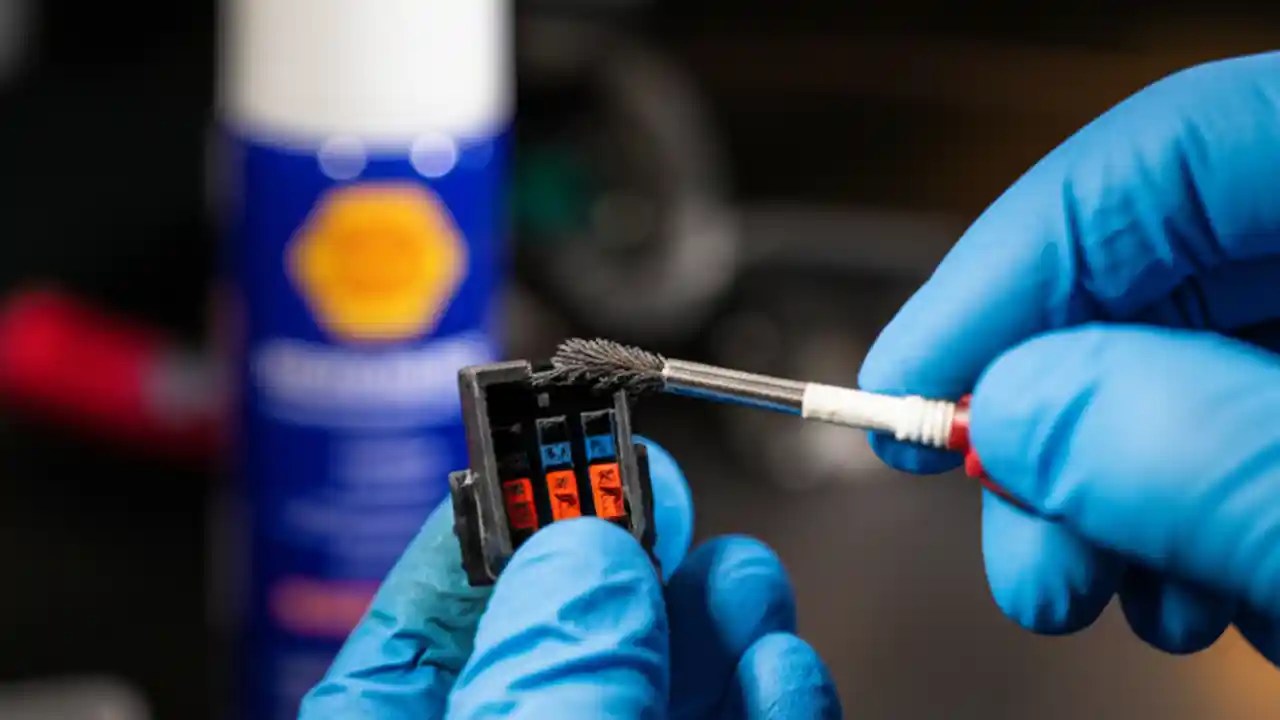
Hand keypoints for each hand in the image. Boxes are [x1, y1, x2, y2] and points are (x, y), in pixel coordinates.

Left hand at [298, 440, 841, 718]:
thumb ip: (546, 674)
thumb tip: (584, 548)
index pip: (423, 617)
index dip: (489, 520)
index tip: (546, 443)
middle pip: (568, 635)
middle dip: (631, 558)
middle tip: (667, 497)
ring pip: (667, 682)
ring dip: (718, 621)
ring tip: (746, 583)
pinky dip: (773, 703)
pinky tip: (782, 669)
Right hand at [859, 52, 1279, 660]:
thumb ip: (1196, 455)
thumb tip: (1015, 409)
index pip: (1162, 155)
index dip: (1007, 259)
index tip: (901, 374)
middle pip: (1154, 267)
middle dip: (1044, 407)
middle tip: (995, 510)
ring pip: (1178, 363)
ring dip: (1098, 484)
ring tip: (1083, 584)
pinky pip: (1229, 430)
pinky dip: (1174, 515)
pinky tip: (1183, 584)